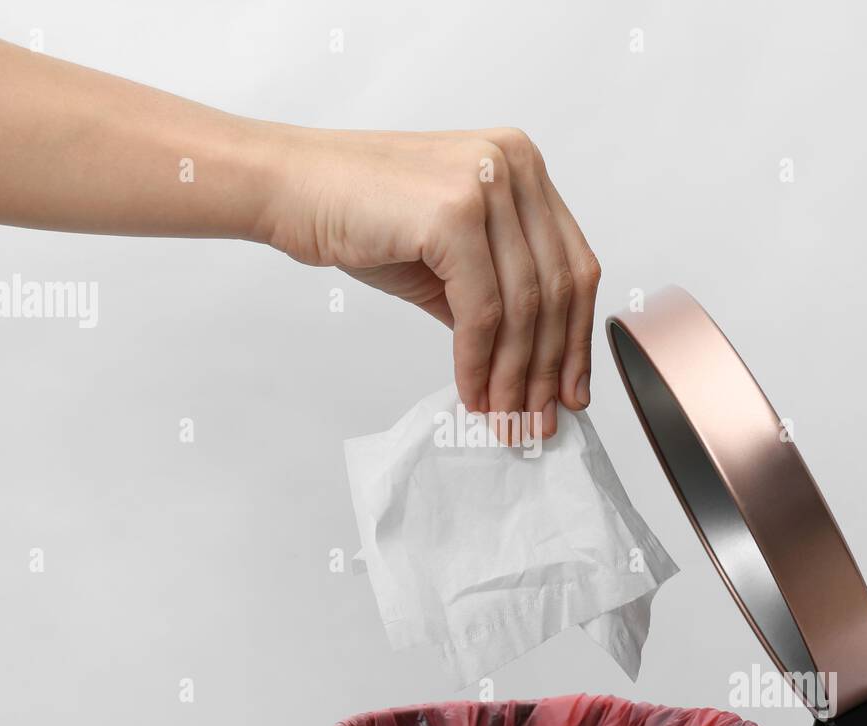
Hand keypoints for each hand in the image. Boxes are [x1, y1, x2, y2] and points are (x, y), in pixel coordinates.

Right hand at [255, 126, 599, 438]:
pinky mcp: (455, 212)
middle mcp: (516, 164)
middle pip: (558, 288)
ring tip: (505, 420)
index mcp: (522, 165)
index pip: (573, 264)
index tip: (571, 389)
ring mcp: (487, 183)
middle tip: (538, 421)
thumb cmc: (358, 216)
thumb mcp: (447, 256)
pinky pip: (483, 310)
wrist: (289, 188)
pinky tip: (473, 393)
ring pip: (525, 305)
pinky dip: (480, 362)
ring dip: (515, 376)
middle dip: (549, 367)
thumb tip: (530, 366)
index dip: (577, 337)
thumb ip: (495, 295)